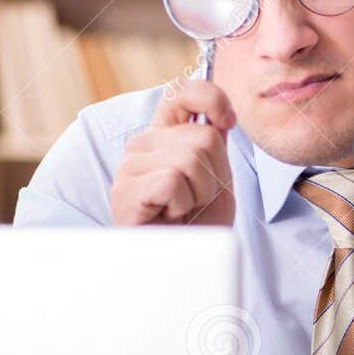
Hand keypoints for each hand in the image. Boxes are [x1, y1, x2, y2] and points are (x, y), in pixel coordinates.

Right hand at [109, 78, 236, 225]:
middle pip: (203, 137)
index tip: (228, 121)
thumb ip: (212, 141)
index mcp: (163, 135)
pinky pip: (173, 180)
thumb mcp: (215, 174)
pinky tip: (170, 216)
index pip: (181, 92)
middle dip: (214, 175)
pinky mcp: (126, 191)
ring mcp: (129, 167)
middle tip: (197, 200)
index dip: (211, 98)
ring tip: (183, 210)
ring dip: (200, 193)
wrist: (185, 262)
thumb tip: (219, 115)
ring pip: (191, 160)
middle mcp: (142, 145)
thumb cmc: (198, 222)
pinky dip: (183, 203)